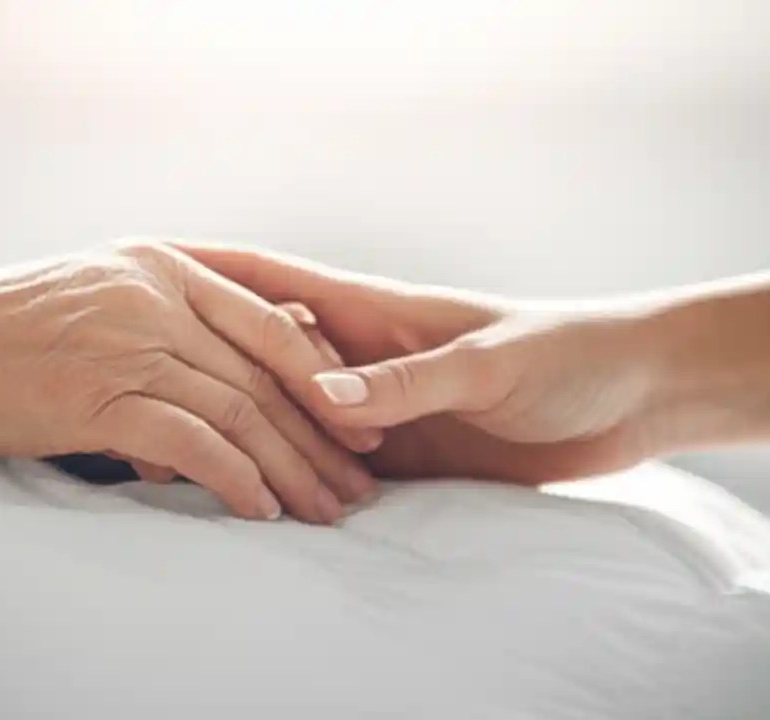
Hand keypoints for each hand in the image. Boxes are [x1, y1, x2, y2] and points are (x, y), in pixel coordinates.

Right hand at [0, 242, 378, 522]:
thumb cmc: (5, 332)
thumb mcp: (99, 300)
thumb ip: (172, 329)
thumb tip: (232, 400)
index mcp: (166, 265)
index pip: (276, 322)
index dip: (328, 379)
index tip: (361, 428)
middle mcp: (157, 293)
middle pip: (270, 372)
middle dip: (324, 436)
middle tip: (360, 486)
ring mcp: (128, 339)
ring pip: (241, 408)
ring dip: (293, 468)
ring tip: (325, 513)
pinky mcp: (96, 394)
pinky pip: (192, 442)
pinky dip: (236, 480)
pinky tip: (262, 513)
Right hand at [175, 243, 657, 483]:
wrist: (632, 394)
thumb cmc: (570, 353)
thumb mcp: (490, 365)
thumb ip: (410, 382)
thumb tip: (321, 396)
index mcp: (382, 312)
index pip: (281, 285)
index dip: (215, 275)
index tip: (146, 274)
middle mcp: (369, 355)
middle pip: (269, 355)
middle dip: (210, 363)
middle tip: (138, 380)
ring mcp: (383, 406)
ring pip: (295, 415)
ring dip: (250, 431)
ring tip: (179, 453)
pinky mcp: (406, 453)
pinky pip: (336, 463)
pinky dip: (299, 474)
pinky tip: (257, 495)